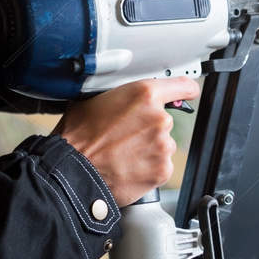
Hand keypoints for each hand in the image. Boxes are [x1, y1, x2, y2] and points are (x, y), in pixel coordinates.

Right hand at [52, 77, 199, 205]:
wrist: (72, 172)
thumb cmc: (77, 137)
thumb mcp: (93, 99)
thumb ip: (120, 94)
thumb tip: (124, 95)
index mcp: (144, 95)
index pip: (182, 86)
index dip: (184, 90)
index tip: (187, 94)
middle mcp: (159, 119)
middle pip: (165, 120)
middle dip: (148, 127)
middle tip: (124, 135)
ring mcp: (163, 146)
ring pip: (162, 144)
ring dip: (148, 149)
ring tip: (122, 153)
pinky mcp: (162, 170)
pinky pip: (160, 166)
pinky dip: (147, 168)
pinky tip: (127, 166)